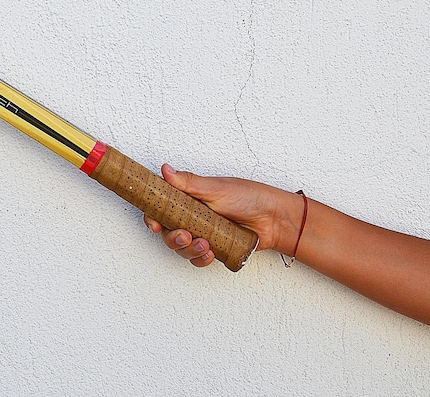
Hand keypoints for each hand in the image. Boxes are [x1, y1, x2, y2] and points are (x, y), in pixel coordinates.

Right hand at [143, 164, 302, 266]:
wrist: (275, 219)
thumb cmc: (249, 197)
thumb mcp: (216, 188)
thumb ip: (189, 183)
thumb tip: (166, 170)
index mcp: (188, 199)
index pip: (162, 209)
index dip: (154, 218)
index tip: (155, 224)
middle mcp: (192, 217)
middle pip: (168, 232)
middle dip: (173, 238)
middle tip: (185, 236)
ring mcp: (202, 233)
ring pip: (182, 248)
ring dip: (188, 249)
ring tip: (204, 244)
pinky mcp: (213, 248)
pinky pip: (198, 259)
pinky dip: (200, 258)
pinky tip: (210, 253)